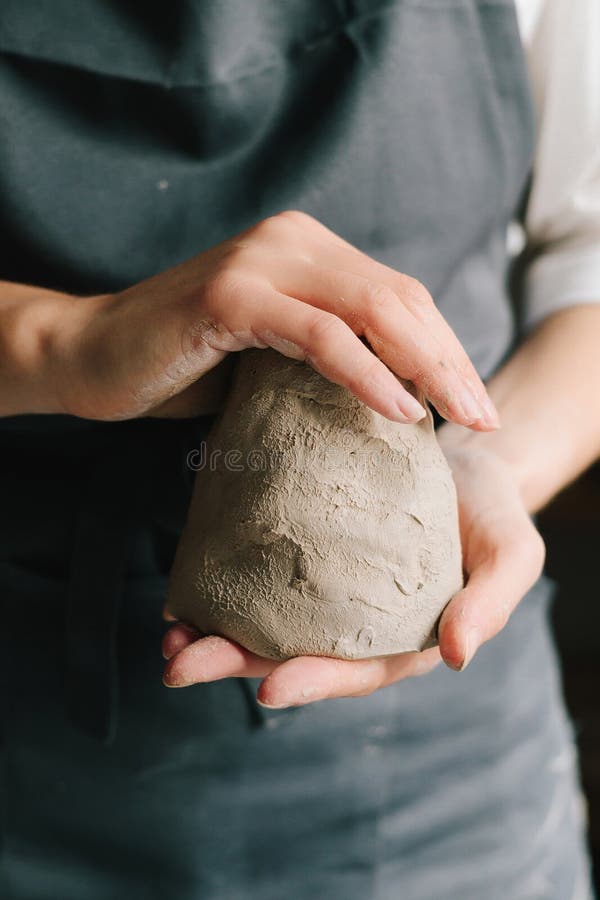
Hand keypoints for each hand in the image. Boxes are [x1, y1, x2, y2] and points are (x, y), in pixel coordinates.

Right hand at [51, 210, 497, 424]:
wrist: (91, 354)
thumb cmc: (181, 364)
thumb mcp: (269, 353)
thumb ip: (326, 352)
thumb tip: (400, 393)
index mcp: (307, 249)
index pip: (399, 296)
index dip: (445, 348)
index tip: (474, 401)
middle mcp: (291, 240)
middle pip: (400, 298)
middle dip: (450, 361)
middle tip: (483, 417)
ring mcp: (261, 261)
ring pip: (372, 310)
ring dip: (426, 368)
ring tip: (460, 418)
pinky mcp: (231, 295)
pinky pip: (321, 336)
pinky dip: (367, 374)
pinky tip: (400, 410)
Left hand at [161, 445, 543, 704]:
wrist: (465, 461)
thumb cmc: (492, 513)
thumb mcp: (511, 554)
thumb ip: (489, 603)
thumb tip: (456, 656)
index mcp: (404, 638)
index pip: (357, 669)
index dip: (315, 681)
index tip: (270, 687)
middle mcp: (356, 622)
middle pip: (293, 653)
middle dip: (236, 663)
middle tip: (181, 663)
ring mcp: (326, 589)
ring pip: (265, 621)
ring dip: (215, 632)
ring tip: (170, 635)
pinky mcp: (306, 549)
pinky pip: (261, 574)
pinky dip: (223, 582)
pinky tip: (188, 583)